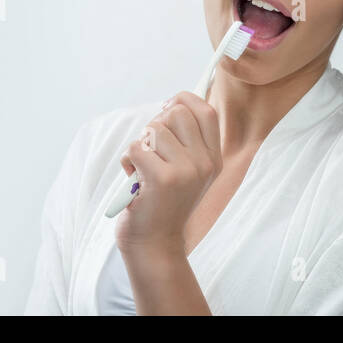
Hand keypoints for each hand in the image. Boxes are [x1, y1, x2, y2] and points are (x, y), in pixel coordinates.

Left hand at [114, 91, 222, 259]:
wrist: (154, 243)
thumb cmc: (163, 202)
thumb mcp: (188, 171)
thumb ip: (187, 141)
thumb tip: (172, 103)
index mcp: (213, 158)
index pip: (205, 111)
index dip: (184, 100)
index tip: (166, 106)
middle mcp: (205, 163)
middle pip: (177, 113)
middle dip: (156, 124)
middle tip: (151, 148)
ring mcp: (187, 170)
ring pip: (154, 129)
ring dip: (140, 146)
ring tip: (143, 169)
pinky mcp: (163, 179)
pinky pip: (136, 148)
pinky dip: (128, 161)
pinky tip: (134, 180)